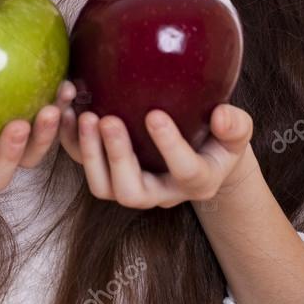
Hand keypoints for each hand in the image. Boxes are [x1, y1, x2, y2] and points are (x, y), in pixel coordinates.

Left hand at [58, 102, 255, 208]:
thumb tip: (223, 115)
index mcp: (196, 181)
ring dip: (90, 154)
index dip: (169, 147)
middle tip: (107, 119)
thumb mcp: (236, 133)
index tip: (155, 115)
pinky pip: (85, 164)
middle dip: (117, 157)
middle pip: (131, 191)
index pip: (184, 171)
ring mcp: (131, 184)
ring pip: (103, 186)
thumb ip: (235, 126)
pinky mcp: (108, 171)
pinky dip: (72, 142)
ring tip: (84, 116)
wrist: (201, 153)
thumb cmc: (219, 140)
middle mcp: (160, 192)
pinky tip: (66, 111)